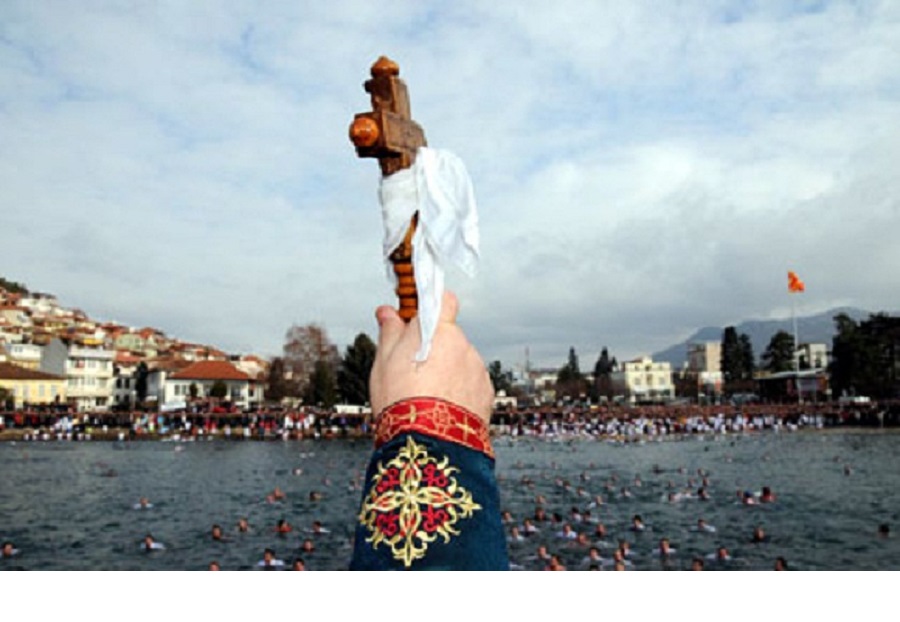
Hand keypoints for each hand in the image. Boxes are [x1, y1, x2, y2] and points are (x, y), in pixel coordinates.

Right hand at [369, 291, 493, 423]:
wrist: (428, 441)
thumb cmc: (400, 399)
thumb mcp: (384, 362)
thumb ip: (390, 332)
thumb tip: (387, 312)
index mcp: (439, 331)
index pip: (444, 300)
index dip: (433, 306)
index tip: (420, 318)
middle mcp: (463, 344)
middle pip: (450, 336)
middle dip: (436, 347)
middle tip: (414, 370)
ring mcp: (477, 368)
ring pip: (462, 361)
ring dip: (450, 371)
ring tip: (428, 395)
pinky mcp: (486, 392)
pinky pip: (472, 383)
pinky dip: (461, 390)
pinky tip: (443, 407)